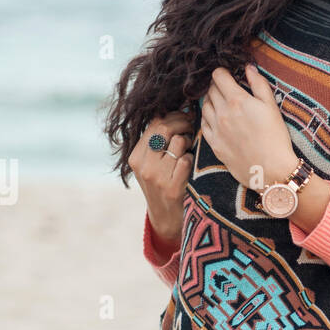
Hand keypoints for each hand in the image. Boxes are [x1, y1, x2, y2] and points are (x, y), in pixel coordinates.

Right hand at [129, 111, 194, 250]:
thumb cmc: (164, 185)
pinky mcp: (171, 188)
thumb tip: (172, 108)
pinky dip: (192, 160)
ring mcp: (157, 178)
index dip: (173, 115)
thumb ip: (158, 140)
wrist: (167, 220)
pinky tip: (191, 167)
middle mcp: (143, 166)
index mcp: (135, 157)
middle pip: (165, 128)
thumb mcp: (152, 164)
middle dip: (183, 122)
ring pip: (178, 142)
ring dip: (189, 142)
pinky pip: (187, 160)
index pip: (154, 123)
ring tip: (190, 149)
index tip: (185, 115)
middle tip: (193, 125)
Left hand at [201, 65, 297, 191]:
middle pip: (210, 90)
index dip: (222, 72)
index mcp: (237, 100)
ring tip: (221, 102)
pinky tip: (215, 118)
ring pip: (204, 106)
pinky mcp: (214, 144)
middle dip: (217, 85)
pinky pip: (203, 124)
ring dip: (210, 100)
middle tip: (226, 88)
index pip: (218, 76)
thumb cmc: (275, 138)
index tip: (228, 75)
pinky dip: (207, 117)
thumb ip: (259, 84)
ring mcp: (216, 129)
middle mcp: (222, 112)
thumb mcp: (272, 106)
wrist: (271, 170)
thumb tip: (248, 68)